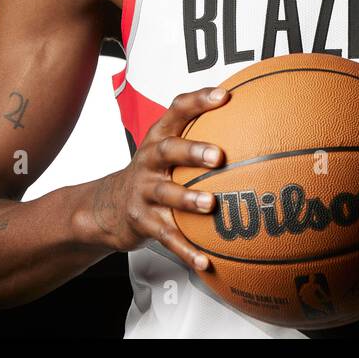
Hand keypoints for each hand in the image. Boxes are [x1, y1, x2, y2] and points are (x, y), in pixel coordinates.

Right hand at [87, 86, 227, 272]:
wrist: (106, 206)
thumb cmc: (152, 172)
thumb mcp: (166, 147)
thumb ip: (198, 131)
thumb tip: (252, 116)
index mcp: (158, 138)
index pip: (176, 110)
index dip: (199, 101)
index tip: (224, 96)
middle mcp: (148, 161)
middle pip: (168, 151)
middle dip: (192, 151)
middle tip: (218, 156)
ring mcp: (144, 192)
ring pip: (166, 195)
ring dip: (188, 200)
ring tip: (211, 204)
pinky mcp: (143, 222)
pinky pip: (167, 237)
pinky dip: (186, 250)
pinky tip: (205, 261)